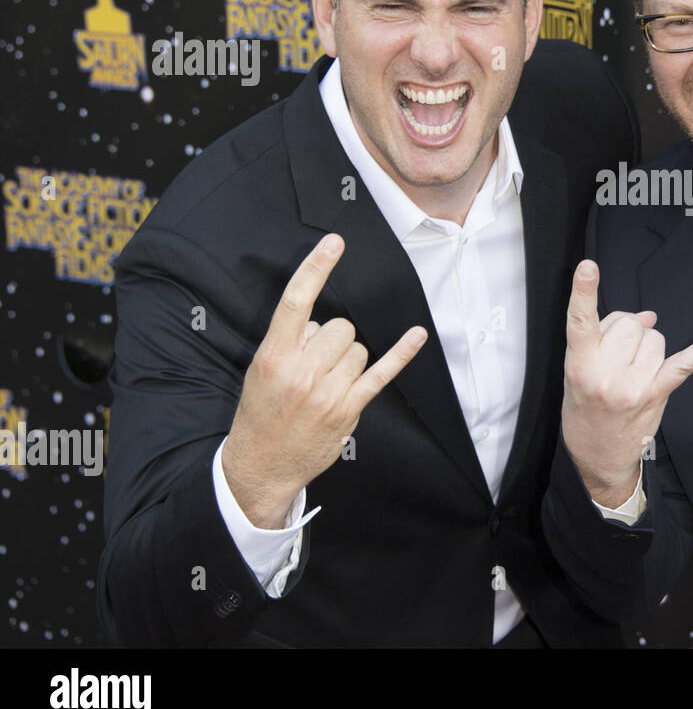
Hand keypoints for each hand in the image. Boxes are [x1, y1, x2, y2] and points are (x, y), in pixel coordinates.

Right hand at [223, 234, 427, 528]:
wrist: (259, 466)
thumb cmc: (260, 413)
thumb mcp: (260, 372)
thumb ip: (289, 342)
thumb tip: (322, 322)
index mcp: (272, 356)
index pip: (296, 302)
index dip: (315, 268)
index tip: (334, 242)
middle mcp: (301, 371)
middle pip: (339, 326)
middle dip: (332, 340)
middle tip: (313, 366)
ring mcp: (327, 392)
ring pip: (358, 348)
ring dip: (348, 359)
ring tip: (325, 383)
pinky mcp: (348, 409)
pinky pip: (381, 373)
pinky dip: (402, 352)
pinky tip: (417, 334)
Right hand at [560, 260, 692, 507]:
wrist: (597, 457)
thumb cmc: (585, 410)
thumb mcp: (578, 373)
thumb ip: (605, 340)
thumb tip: (645, 317)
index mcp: (579, 365)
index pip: (580, 322)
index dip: (582, 292)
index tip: (587, 268)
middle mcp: (606, 374)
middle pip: (628, 324)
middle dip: (627, 330)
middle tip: (618, 353)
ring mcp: (634, 386)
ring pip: (653, 337)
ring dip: (648, 345)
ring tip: (634, 368)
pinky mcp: (657, 395)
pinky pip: (682, 365)